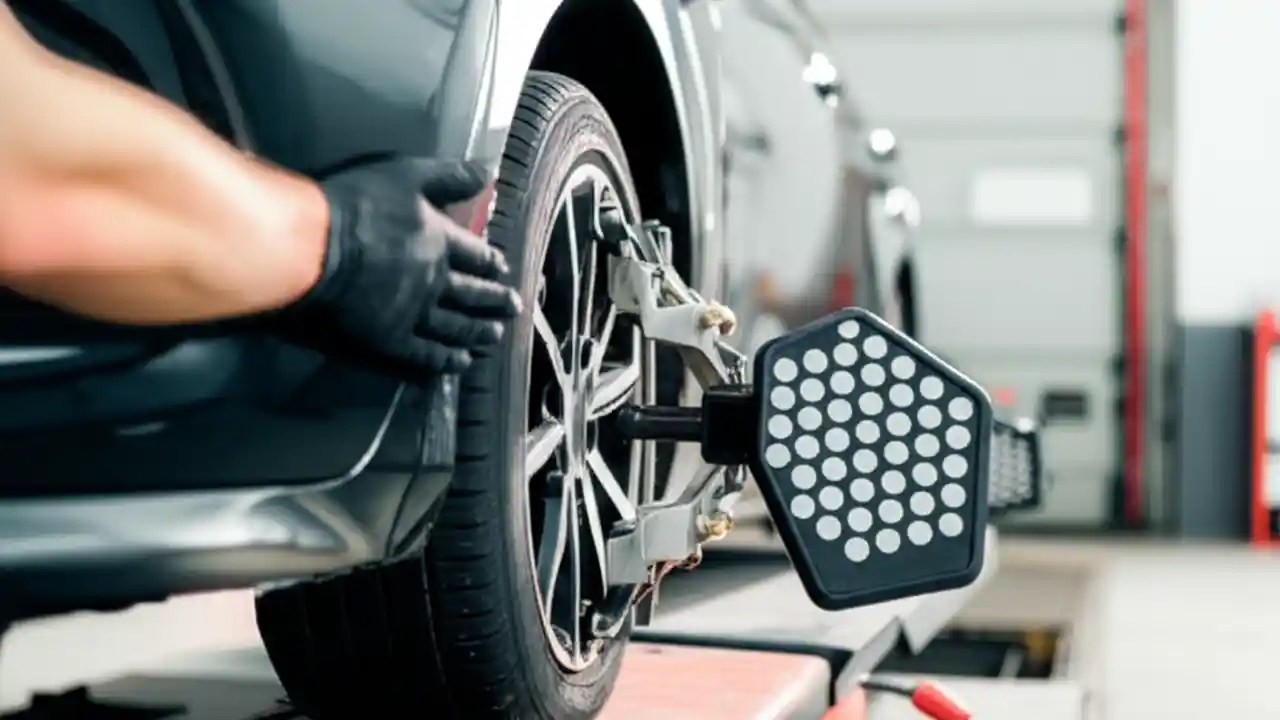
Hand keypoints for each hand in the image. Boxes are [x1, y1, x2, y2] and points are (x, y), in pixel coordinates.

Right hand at [278, 156, 521, 378]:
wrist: (310, 252)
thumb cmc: (354, 206)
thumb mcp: (405, 175)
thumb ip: (448, 176)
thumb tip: (490, 172)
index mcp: (439, 242)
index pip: (475, 255)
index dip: (491, 262)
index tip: (504, 269)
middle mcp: (435, 283)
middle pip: (472, 294)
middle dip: (495, 300)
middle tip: (514, 307)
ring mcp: (415, 316)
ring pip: (455, 328)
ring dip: (477, 332)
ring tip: (493, 336)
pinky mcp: (390, 343)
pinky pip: (425, 357)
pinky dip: (446, 362)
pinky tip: (458, 364)